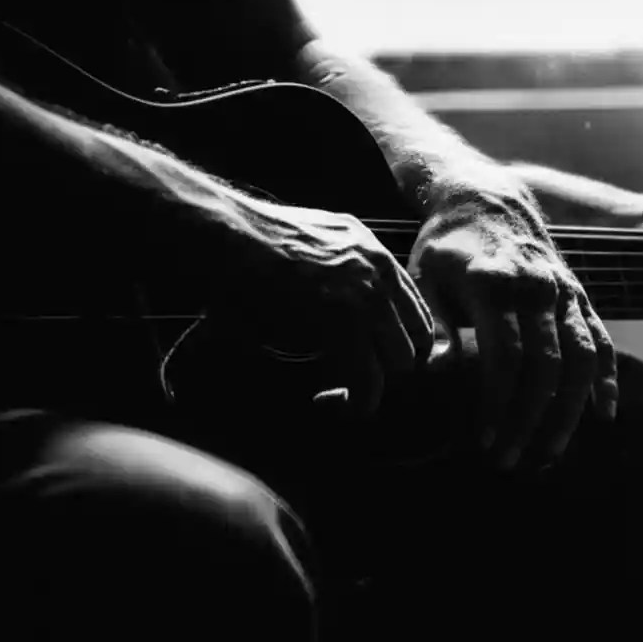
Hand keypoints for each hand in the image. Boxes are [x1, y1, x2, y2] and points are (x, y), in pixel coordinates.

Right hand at [214, 200, 435, 413]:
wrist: (227, 236)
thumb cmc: (253, 243)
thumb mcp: (316, 240)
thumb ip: (341, 266)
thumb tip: (338, 296)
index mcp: (375, 253)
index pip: (413, 308)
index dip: (396, 340)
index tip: (372, 358)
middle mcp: (380, 272)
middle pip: (415, 337)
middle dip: (390, 365)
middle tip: (357, 380)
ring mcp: (366, 298)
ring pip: (398, 361)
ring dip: (374, 385)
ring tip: (343, 396)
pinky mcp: (344, 325)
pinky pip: (368, 380)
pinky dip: (357, 402)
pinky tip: (335, 405)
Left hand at [409, 174, 617, 469]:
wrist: (486, 197)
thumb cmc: (445, 246)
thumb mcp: (424, 277)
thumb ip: (433, 325)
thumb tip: (432, 371)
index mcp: (493, 286)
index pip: (504, 358)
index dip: (497, 404)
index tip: (483, 441)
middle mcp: (536, 289)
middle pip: (545, 367)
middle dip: (529, 420)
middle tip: (509, 460)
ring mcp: (563, 292)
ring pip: (579, 360)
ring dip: (568, 412)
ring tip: (550, 453)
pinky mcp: (579, 295)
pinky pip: (601, 340)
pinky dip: (607, 378)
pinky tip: (604, 415)